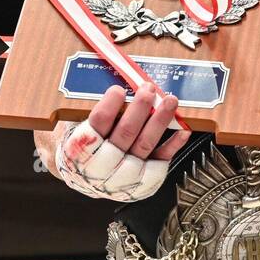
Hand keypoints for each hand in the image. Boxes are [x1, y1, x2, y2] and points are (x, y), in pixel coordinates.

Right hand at [55, 84, 190, 200]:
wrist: (87, 178)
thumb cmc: (85, 145)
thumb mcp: (76, 128)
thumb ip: (90, 111)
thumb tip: (112, 81)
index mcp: (81, 147)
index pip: (97, 124)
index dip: (109, 106)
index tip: (119, 90)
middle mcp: (103, 164)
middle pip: (125, 133)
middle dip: (140, 108)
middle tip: (149, 89)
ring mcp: (125, 173)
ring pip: (145, 144)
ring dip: (160, 120)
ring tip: (170, 101)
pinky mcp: (144, 178)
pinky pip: (161, 160)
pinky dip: (174, 144)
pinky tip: (183, 129)